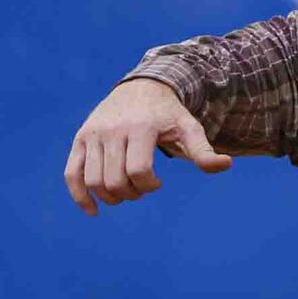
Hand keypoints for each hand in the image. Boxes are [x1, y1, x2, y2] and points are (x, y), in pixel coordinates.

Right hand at [63, 78, 230, 210]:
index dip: (149, 186)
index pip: (138, 171)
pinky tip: (92, 211)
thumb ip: (203, 150)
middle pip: (115, 180)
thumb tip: (226, 164)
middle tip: (142, 187)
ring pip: (93, 180)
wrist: (142, 86)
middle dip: (131, 194)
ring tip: (125, 191)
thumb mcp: (189, 128)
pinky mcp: (81, 138)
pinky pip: (71, 173)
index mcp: (140, 127)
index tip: (158, 183)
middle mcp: (112, 129)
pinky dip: (79, 195)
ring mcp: (93, 134)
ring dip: (111, 197)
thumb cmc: (168, 114)